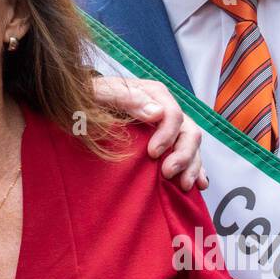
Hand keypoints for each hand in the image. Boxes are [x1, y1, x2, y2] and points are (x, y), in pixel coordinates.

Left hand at [90, 75, 206, 190]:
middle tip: (168, 173)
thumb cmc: (89, 98)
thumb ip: (128, 99)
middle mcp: (165, 109)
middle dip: (184, 154)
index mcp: (153, 94)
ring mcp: (168, 127)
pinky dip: (196, 169)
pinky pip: (188, 154)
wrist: (81, 105)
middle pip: (189, 131)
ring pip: (192, 145)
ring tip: (184, 185)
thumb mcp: (101, 94)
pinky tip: (198, 183)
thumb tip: (156, 113)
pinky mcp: (167, 142)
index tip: (153, 153)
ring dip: (192, 166)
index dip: (167, 135)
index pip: (173, 114)